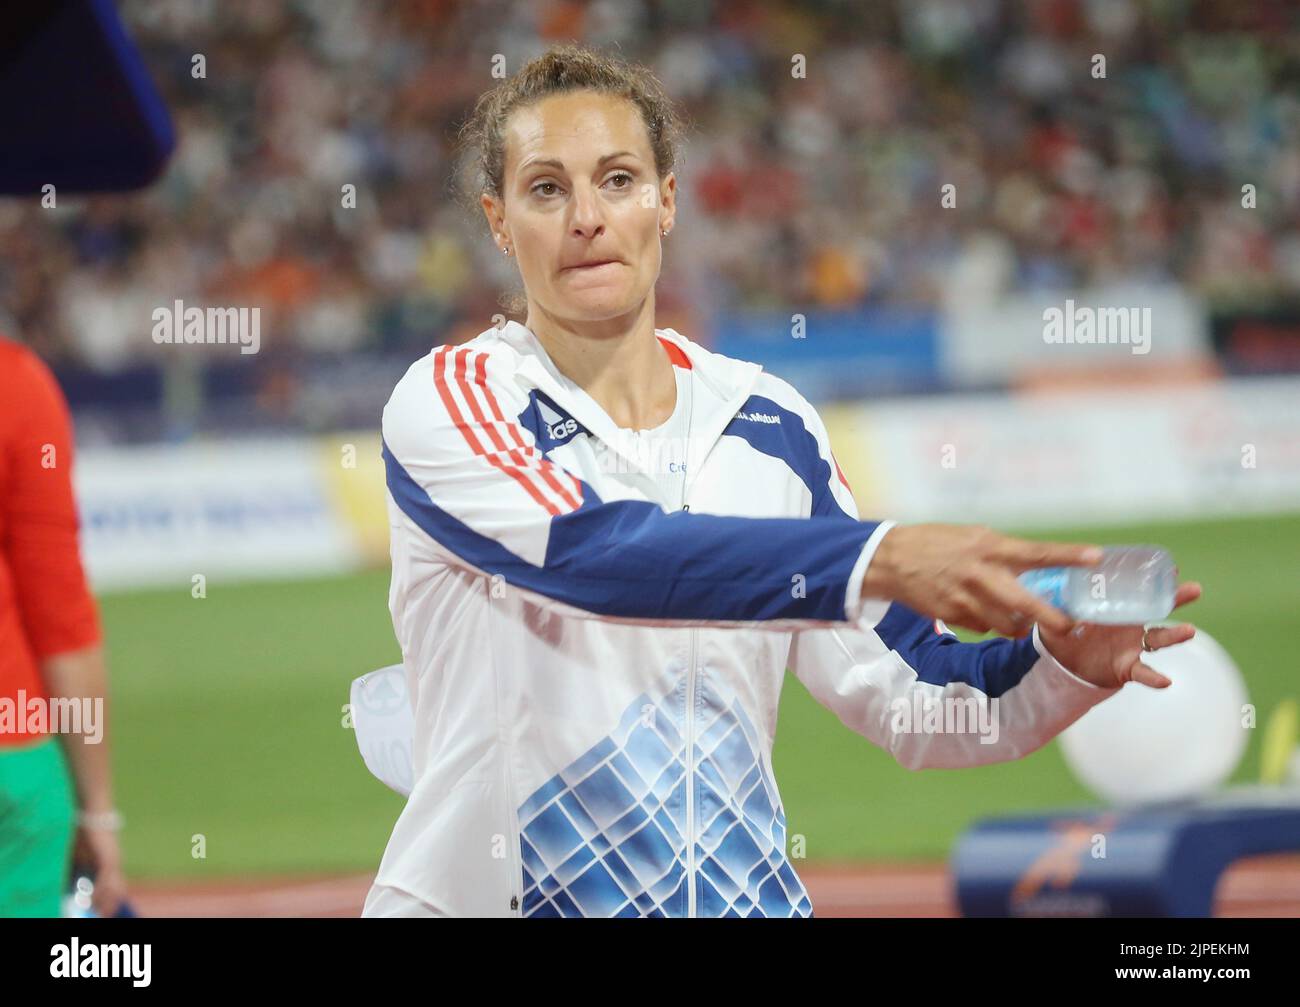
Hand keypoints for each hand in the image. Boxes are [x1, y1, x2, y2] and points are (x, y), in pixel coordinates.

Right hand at [72, 824, 127, 916]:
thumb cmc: (82, 834)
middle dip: (108, 907)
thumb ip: (78, 872)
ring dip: (104, 903)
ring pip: (113, 889)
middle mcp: (114, 866)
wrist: (90, 814)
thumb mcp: (79, 857)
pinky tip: (92, 901)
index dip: (108, 903)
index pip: (114, 890)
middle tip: (100, 918)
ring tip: (95, 914)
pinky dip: (100, 892)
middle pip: (117, 892)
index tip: (101, 914)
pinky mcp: (108, 858)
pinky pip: (106, 880)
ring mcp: (113, 862)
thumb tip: (72, 891)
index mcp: (109, 866)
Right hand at [864, 523, 1100, 635]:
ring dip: (1019, 626)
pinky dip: (989, 624)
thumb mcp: (971, 537)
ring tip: (1022, 621)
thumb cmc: (935, 543)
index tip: (1096, 558)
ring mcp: (966, 598)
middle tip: (1071, 626)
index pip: (1036, 552)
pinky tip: (982, 613)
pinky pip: (983, 628)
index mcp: (988, 547)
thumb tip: (1032, 566)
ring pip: (1006, 625)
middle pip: (1026, 604)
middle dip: (1052, 619)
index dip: (1068, 555)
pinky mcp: (952, 616)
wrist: (891, 560)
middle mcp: (980, 574)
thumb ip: (1000, 552)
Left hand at [1038, 581, 1202, 688]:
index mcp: (1116, 606)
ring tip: (1190, 630)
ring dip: (1175, 635)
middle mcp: (1131, 624)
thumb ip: (1053, 604)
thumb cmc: (1065, 632)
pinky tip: (1165, 681)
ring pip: (1159, 639)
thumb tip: (1048, 593)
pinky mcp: (1127, 667)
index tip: (1172, 568)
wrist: (1063, 664)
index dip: (1156, 580)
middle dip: (1177, 599)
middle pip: (1159, 609)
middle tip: (1195, 589)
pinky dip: (1154, 678)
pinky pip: (1144, 673)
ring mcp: (1133, 646)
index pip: (1139, 590)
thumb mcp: (1056, 614)